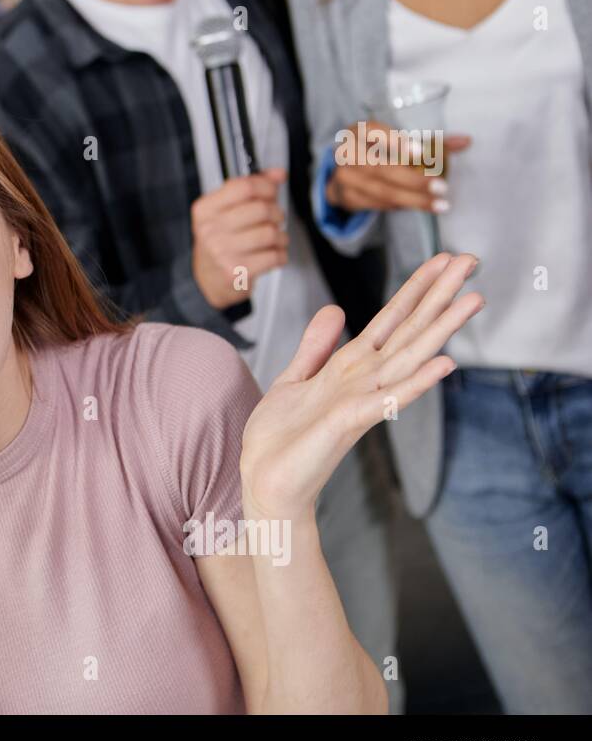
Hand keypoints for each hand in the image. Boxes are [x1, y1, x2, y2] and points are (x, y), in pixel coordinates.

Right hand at [191, 167, 288, 308]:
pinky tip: (271, 254)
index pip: (244, 187)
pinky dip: (280, 254)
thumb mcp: (225, 211)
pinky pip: (274, 255)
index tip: (272, 190)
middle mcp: (210, 230)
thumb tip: (278, 174)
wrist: (208, 280)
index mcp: (205, 210)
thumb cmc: (219, 242)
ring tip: (273, 239)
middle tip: (274, 218)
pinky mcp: (237, 271)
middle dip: (276, 212)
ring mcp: (223, 252)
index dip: (266, 186)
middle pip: (261, 209)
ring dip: (280, 235)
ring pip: (271, 233)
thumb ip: (250, 189)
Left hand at [240, 252, 482, 519]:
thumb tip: (338, 309)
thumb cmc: (281, 439)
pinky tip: (444, 363)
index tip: (443, 257)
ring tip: (473, 298)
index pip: (391, 319)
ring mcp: (361, 400)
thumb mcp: (293, 379)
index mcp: (350, 367)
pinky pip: (388, 399)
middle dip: (439, 295)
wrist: (266, 482)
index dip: (415, 288)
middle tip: (472, 259)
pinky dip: (416, 382)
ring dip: (440, 328)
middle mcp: (364, 380)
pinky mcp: (349, 422)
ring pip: (408, 357)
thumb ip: (317, 346)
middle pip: (409, 330)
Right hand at [327, 120, 469, 212]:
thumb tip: (466, 141)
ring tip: (439, 204)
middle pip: (381, 168)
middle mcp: (346, 153)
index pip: (373, 131)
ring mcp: (344, 177)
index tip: (420, 153)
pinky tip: (417, 206)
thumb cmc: (377, 153)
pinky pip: (376, 204)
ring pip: (381, 190)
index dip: (395, 141)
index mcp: (358, 131)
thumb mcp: (398, 142)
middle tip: (442, 187)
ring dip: (412, 199)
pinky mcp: (346, 197)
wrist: (344, 174)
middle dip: (414, 180)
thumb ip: (431, 142)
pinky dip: (399, 206)